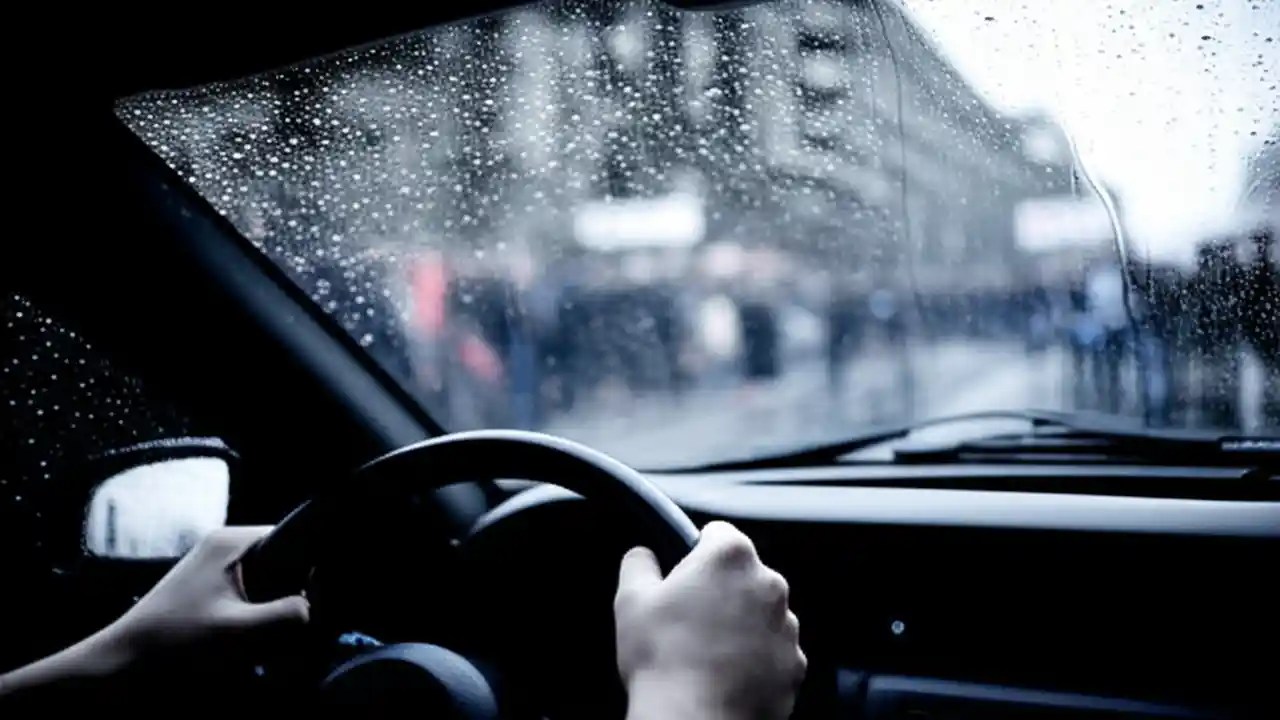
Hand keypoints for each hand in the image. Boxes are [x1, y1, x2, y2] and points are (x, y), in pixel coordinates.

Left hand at [103, 525, 310, 667]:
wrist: (122, 665)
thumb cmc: (176, 644)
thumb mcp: (239, 632)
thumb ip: (286, 616)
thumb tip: (312, 608)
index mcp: (230, 541)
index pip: (292, 538)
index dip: (307, 569)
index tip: (311, 601)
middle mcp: (223, 546)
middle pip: (282, 562)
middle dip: (290, 595)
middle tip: (290, 629)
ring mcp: (214, 568)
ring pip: (268, 582)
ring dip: (273, 612)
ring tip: (270, 640)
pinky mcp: (208, 590)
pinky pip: (250, 597)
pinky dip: (256, 619)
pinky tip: (253, 644)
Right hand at [615, 521, 805, 719]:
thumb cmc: (662, 658)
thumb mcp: (631, 600)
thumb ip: (639, 563)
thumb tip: (643, 556)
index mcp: (731, 556)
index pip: (717, 534)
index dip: (695, 553)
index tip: (683, 577)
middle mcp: (768, 584)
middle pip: (743, 575)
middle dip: (720, 591)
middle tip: (689, 619)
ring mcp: (787, 626)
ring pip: (761, 614)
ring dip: (740, 624)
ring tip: (706, 652)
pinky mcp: (795, 664)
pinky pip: (774, 651)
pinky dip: (756, 658)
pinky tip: (727, 674)